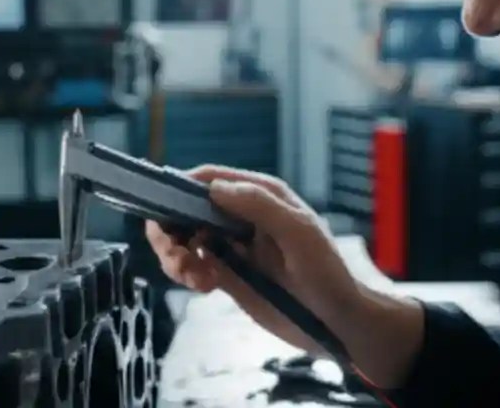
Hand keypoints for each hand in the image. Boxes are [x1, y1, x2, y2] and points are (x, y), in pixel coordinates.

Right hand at [145, 165, 424, 386]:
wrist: (336, 321)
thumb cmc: (327, 272)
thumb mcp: (298, 233)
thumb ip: (259, 205)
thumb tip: (215, 188)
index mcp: (260, 195)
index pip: (210, 179)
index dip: (181, 188)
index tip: (162, 208)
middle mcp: (241, 216)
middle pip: (187, 209)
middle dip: (171, 229)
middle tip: (177, 254)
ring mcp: (232, 245)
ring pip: (184, 239)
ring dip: (176, 255)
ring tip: (193, 277)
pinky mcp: (227, 274)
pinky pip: (192, 266)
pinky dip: (188, 274)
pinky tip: (205, 286)